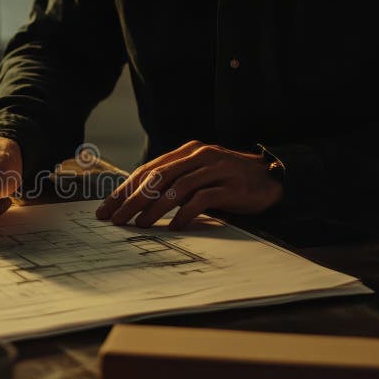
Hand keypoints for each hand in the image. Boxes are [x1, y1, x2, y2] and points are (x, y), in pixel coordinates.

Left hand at [95, 141, 282, 229]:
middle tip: (115, 218)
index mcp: (186, 151)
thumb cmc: (229, 180)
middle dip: (132, 199)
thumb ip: (174, 182)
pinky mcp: (230, 185)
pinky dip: (185, 213)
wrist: (271, 177)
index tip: (107, 207)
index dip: (125, 189)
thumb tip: (139, 202)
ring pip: (176, 188)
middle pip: (157, 178)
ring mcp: (215, 169)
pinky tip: (175, 226)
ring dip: (154, 208)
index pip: (147, 170)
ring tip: (139, 224)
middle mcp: (198, 156)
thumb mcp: (199, 175)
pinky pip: (201, 199)